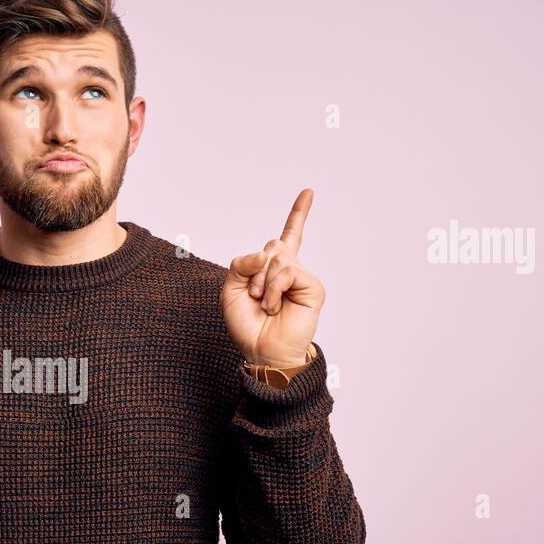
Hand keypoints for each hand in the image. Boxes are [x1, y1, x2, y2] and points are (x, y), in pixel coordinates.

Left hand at [220, 189, 325, 367]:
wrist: (262, 351)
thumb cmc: (248, 325)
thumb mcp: (230, 290)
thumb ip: (240, 264)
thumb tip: (267, 252)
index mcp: (273, 269)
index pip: (288, 236)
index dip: (298, 214)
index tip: (308, 192)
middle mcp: (291, 270)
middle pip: (273, 245)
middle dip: (254, 271)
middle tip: (254, 296)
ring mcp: (303, 278)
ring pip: (277, 258)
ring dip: (262, 283)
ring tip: (266, 305)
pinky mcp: (313, 287)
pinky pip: (287, 272)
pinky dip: (273, 289)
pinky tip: (275, 306)